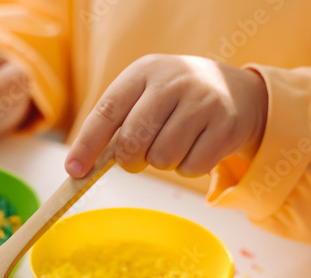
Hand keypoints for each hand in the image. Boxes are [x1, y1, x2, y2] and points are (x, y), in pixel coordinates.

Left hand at [65, 55, 267, 177]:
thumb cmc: (176, 100)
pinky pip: (192, 168)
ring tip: (175, 144)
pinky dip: (189, 168)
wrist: (236, 90)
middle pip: (133, 141)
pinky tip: (197, 147)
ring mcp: (203, 102)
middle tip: (139, 157)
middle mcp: (174, 82)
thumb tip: (82, 166)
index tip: (74, 171)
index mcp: (145, 72)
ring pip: (162, 159)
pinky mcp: (226, 126)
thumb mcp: (146, 95)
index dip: (87, 144)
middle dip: (130, 160)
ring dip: (163, 163)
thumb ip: (117, 123)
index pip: (107, 111)